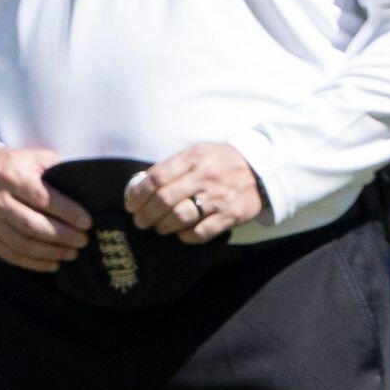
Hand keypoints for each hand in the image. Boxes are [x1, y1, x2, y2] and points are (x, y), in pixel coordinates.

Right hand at [0, 146, 87, 270]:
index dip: (67, 212)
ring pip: (22, 244)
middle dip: (62, 236)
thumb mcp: (34, 158)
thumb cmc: (13, 166)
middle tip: (83, 241)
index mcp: (12, 178)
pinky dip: (34, 263)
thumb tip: (88, 186)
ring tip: (72, 253)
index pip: (42, 199)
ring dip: (51, 252)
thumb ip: (58, 169)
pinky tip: (54, 263)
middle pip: (32, 225)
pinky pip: (11, 255)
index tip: (87, 222)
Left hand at [125, 142, 264, 243]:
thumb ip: (171, 167)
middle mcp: (205, 177)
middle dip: (146, 215)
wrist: (259, 168)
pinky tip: (181, 234)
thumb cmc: (218, 162)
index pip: (156, 178)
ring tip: (159, 228)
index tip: (130, 205)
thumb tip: (139, 186)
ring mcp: (219, 197)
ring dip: (163, 227)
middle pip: (164, 200)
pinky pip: (201, 232)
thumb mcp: (196, 154)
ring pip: (180, 217)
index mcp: (192, 158)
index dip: (138, 195)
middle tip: (140, 221)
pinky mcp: (231, 215)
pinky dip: (186, 236)